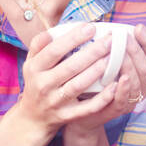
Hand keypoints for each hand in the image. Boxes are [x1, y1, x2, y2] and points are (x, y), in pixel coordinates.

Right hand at [14, 22, 119, 136]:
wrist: (32, 118)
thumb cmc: (36, 82)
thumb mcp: (31, 63)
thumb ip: (39, 45)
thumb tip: (51, 31)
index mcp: (34, 68)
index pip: (54, 50)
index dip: (73, 38)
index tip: (90, 27)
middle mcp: (43, 85)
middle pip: (69, 67)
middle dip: (91, 52)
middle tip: (109, 40)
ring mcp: (55, 102)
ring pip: (78, 86)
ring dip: (96, 71)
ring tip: (111, 58)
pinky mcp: (67, 116)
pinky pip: (86, 108)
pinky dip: (101, 98)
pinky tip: (114, 86)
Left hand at [64, 23, 145, 134]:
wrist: (79, 113)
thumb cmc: (91, 82)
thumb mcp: (102, 62)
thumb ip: (106, 46)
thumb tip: (98, 24)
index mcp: (138, 71)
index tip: (138, 27)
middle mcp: (139, 84)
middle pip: (145, 66)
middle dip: (136, 50)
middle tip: (124, 39)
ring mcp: (130, 99)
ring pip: (138, 81)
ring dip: (130, 67)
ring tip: (122, 55)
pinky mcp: (117, 110)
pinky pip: (125, 99)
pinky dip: (125, 89)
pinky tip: (122, 78)